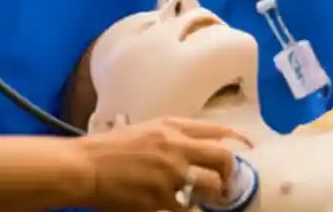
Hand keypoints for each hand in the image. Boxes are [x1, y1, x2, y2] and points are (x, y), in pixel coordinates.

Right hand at [75, 116, 249, 211]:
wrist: (85, 167)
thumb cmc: (109, 148)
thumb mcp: (145, 130)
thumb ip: (173, 135)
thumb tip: (197, 146)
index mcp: (172, 128)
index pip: (215, 130)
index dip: (236, 138)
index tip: (247, 146)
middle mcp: (176, 149)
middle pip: (221, 160)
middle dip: (228, 174)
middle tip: (224, 184)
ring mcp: (170, 176)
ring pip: (207, 189)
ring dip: (206, 196)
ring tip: (199, 200)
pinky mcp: (160, 201)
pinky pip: (184, 210)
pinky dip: (183, 210)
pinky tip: (175, 207)